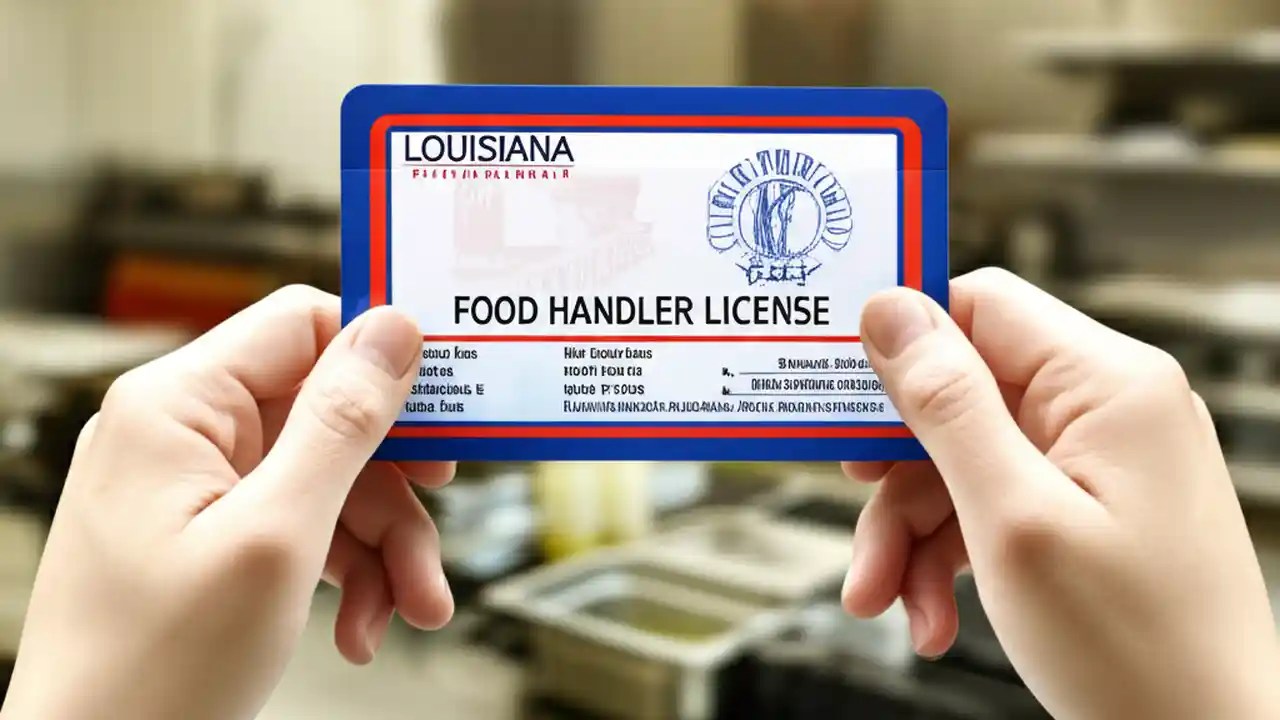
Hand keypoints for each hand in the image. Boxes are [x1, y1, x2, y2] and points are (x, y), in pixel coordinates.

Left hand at [3, 287, 452, 719]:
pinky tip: (362, 629)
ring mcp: (192, 489)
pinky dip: (344, 574)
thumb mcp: (277, 537)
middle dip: (393, 487)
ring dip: (380, 547)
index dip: (381, 357)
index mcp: (176, 406)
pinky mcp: (207, 539)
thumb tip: (394, 328)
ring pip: (327, 482)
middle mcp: (182, 434)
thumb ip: (342, 423)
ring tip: (411, 610)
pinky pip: (301, 527)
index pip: (302, 324)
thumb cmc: (154, 671)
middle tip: (437, 527)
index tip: (450, 403)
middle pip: (328, 416)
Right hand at [842, 269, 1279, 719]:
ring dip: (912, 534)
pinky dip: (948, 558)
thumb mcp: (1014, 519)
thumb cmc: (1138, 650)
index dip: (901, 342)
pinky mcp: (1086, 512)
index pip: (980, 307)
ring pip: (963, 464)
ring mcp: (1098, 464)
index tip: (837, 394)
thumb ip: (947, 406)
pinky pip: (991, 507)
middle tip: (859, 523)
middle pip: (959, 398)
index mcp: (1108, 385)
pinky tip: (930, 619)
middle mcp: (1108, 410)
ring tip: (884, 602)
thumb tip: (890, 310)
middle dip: (896, 476)